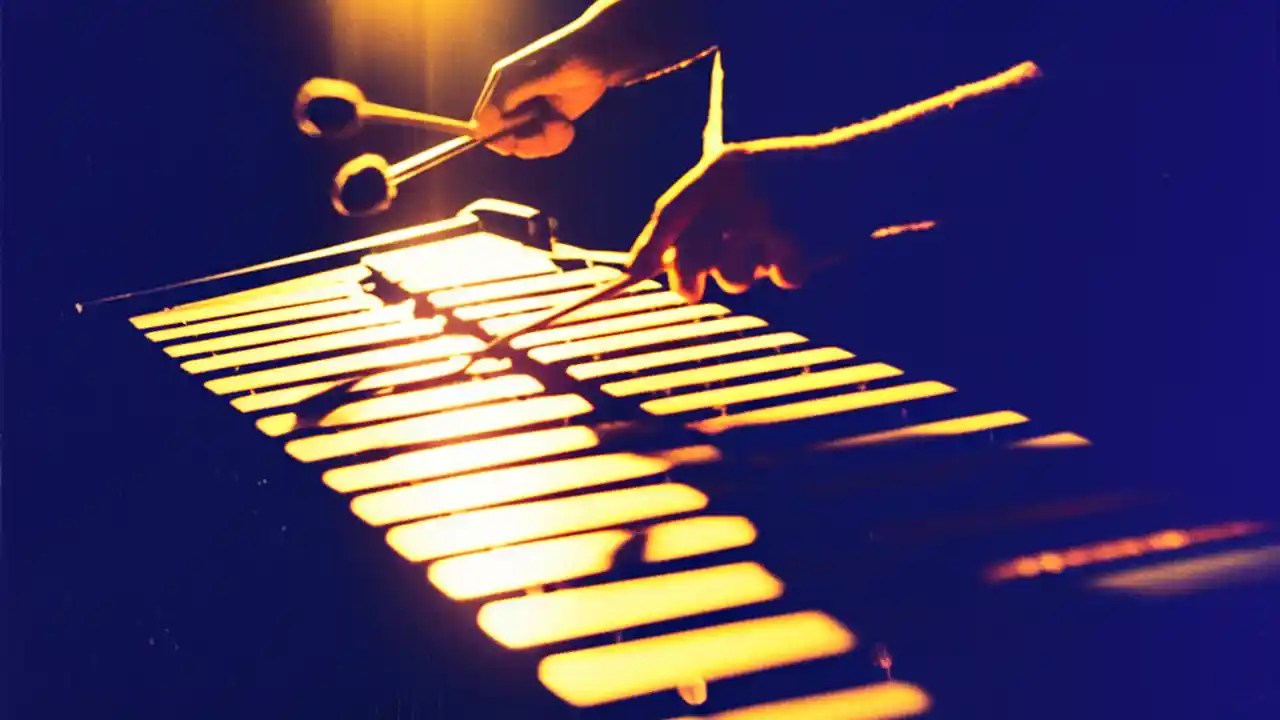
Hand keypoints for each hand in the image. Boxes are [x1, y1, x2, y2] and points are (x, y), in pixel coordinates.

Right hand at [471, 31, 608, 158]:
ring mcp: (528, 113)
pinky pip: (541, 145)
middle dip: (528, 141)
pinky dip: (555, 141)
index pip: (483, 122)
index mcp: (501, 85)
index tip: (516, 142)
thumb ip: (509, 98)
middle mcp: (510, 101)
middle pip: (503, 140)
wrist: (599, 58)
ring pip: (524, 146)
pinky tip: (567, 126)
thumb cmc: (569, 59)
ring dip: (545, 141)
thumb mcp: (538, 76)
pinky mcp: (544, 122)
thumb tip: (480, 124)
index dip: (497, 138)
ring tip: (562, 125)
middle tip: (552, 126)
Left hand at [627, 147, 810, 302]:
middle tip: (691, 293)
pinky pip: (780, 281)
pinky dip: (792, 273)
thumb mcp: (748, 177)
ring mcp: (770, 217)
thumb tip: (665, 261)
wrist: (867, 170)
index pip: (668, 213)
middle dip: (687, 282)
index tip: (633, 274)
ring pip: (735, 276)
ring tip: (773, 248)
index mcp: (721, 169)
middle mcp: (739, 191)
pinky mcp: (800, 242)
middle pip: (692, 255)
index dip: (648, 248)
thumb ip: (708, 210)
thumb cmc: (799, 181)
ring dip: (749, 275)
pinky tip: (810, 246)